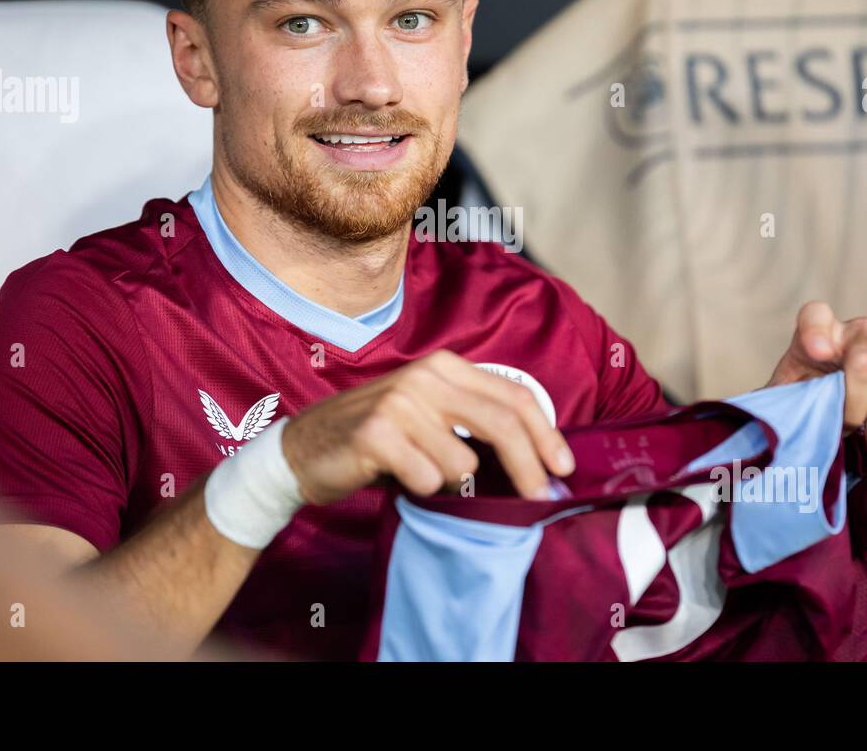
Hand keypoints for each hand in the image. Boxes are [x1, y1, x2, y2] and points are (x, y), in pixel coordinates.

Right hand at [280, 350, 574, 503]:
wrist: (302, 449)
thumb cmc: (375, 438)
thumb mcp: (427, 415)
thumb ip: (472, 422)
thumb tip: (535, 457)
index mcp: (444, 367)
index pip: (514, 397)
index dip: (546, 434)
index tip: (563, 468)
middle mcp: (425, 377)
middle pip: (501, 423)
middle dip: (529, 466)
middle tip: (541, 498)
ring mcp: (399, 402)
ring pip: (463, 461)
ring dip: (453, 483)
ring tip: (423, 476)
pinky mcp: (377, 433)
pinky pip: (427, 478)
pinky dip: (422, 489)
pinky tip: (399, 478)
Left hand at [765, 301, 866, 443]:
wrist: (843, 407)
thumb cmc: (809, 399)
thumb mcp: (787, 398)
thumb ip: (784, 400)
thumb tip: (788, 418)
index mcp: (818, 325)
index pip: (815, 316)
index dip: (816, 333)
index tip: (816, 352)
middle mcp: (860, 328)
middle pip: (865, 364)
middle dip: (850, 410)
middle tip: (842, 428)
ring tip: (861, 429)